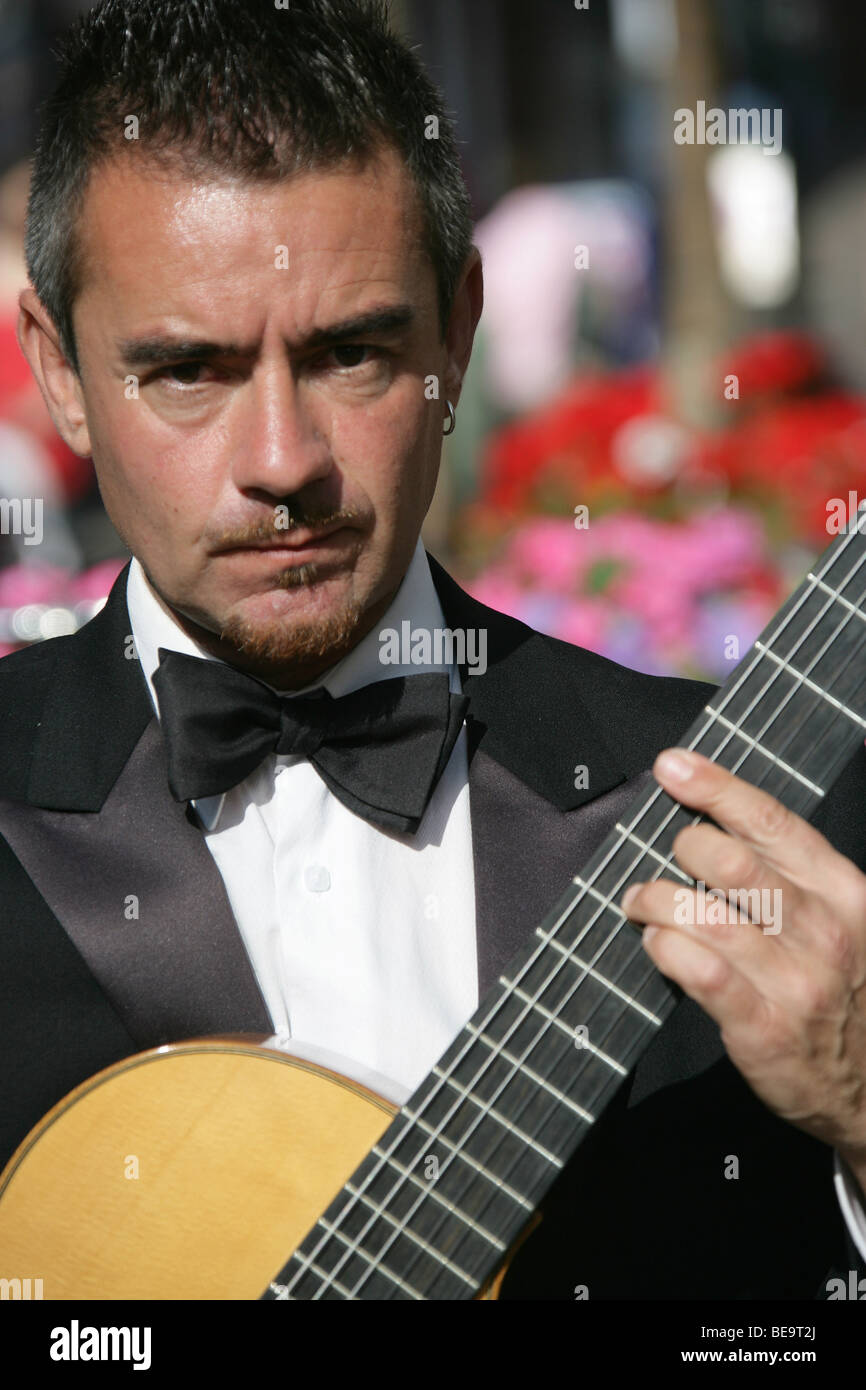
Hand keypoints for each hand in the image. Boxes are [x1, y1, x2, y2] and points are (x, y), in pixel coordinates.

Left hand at [620, 748, 865, 1191]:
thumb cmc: (838, 989)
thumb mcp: (834, 918)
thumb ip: (784, 872)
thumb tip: (711, 818)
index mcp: (843, 892)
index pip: (774, 821)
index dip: (716, 786)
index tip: (672, 767)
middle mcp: (824, 931)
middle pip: (734, 862)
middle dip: (684, 848)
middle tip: (668, 859)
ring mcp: (795, 981)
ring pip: (706, 915)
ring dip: (657, 898)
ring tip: (642, 900)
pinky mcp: (762, 1027)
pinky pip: (698, 970)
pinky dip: (664, 946)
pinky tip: (657, 940)